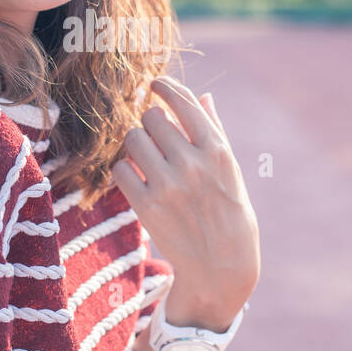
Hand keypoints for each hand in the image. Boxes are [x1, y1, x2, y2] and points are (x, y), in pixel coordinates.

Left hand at [112, 76, 260, 330]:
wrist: (221, 266)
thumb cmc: (229, 213)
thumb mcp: (231, 171)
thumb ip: (215, 130)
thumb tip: (205, 96)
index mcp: (218, 150)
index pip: (184, 102)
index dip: (164, 87)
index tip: (154, 84)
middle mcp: (193, 163)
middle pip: (152, 117)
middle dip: (149, 122)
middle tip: (154, 136)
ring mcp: (169, 185)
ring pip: (132, 138)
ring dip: (134, 144)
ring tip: (144, 158)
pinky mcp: (147, 206)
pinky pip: (119, 169)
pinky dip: (124, 170)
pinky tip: (135, 178)